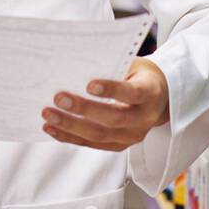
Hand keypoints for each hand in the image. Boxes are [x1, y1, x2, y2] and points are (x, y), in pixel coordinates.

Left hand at [40, 56, 169, 150]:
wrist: (160, 99)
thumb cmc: (140, 74)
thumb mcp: (133, 63)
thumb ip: (112, 65)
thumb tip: (77, 62)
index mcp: (149, 93)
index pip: (131, 93)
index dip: (111, 90)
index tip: (89, 84)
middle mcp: (143, 119)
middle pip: (113, 118)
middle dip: (83, 109)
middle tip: (58, 98)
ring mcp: (132, 136)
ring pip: (99, 136)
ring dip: (70, 126)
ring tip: (48, 114)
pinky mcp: (119, 145)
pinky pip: (92, 144)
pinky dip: (70, 137)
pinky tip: (51, 128)